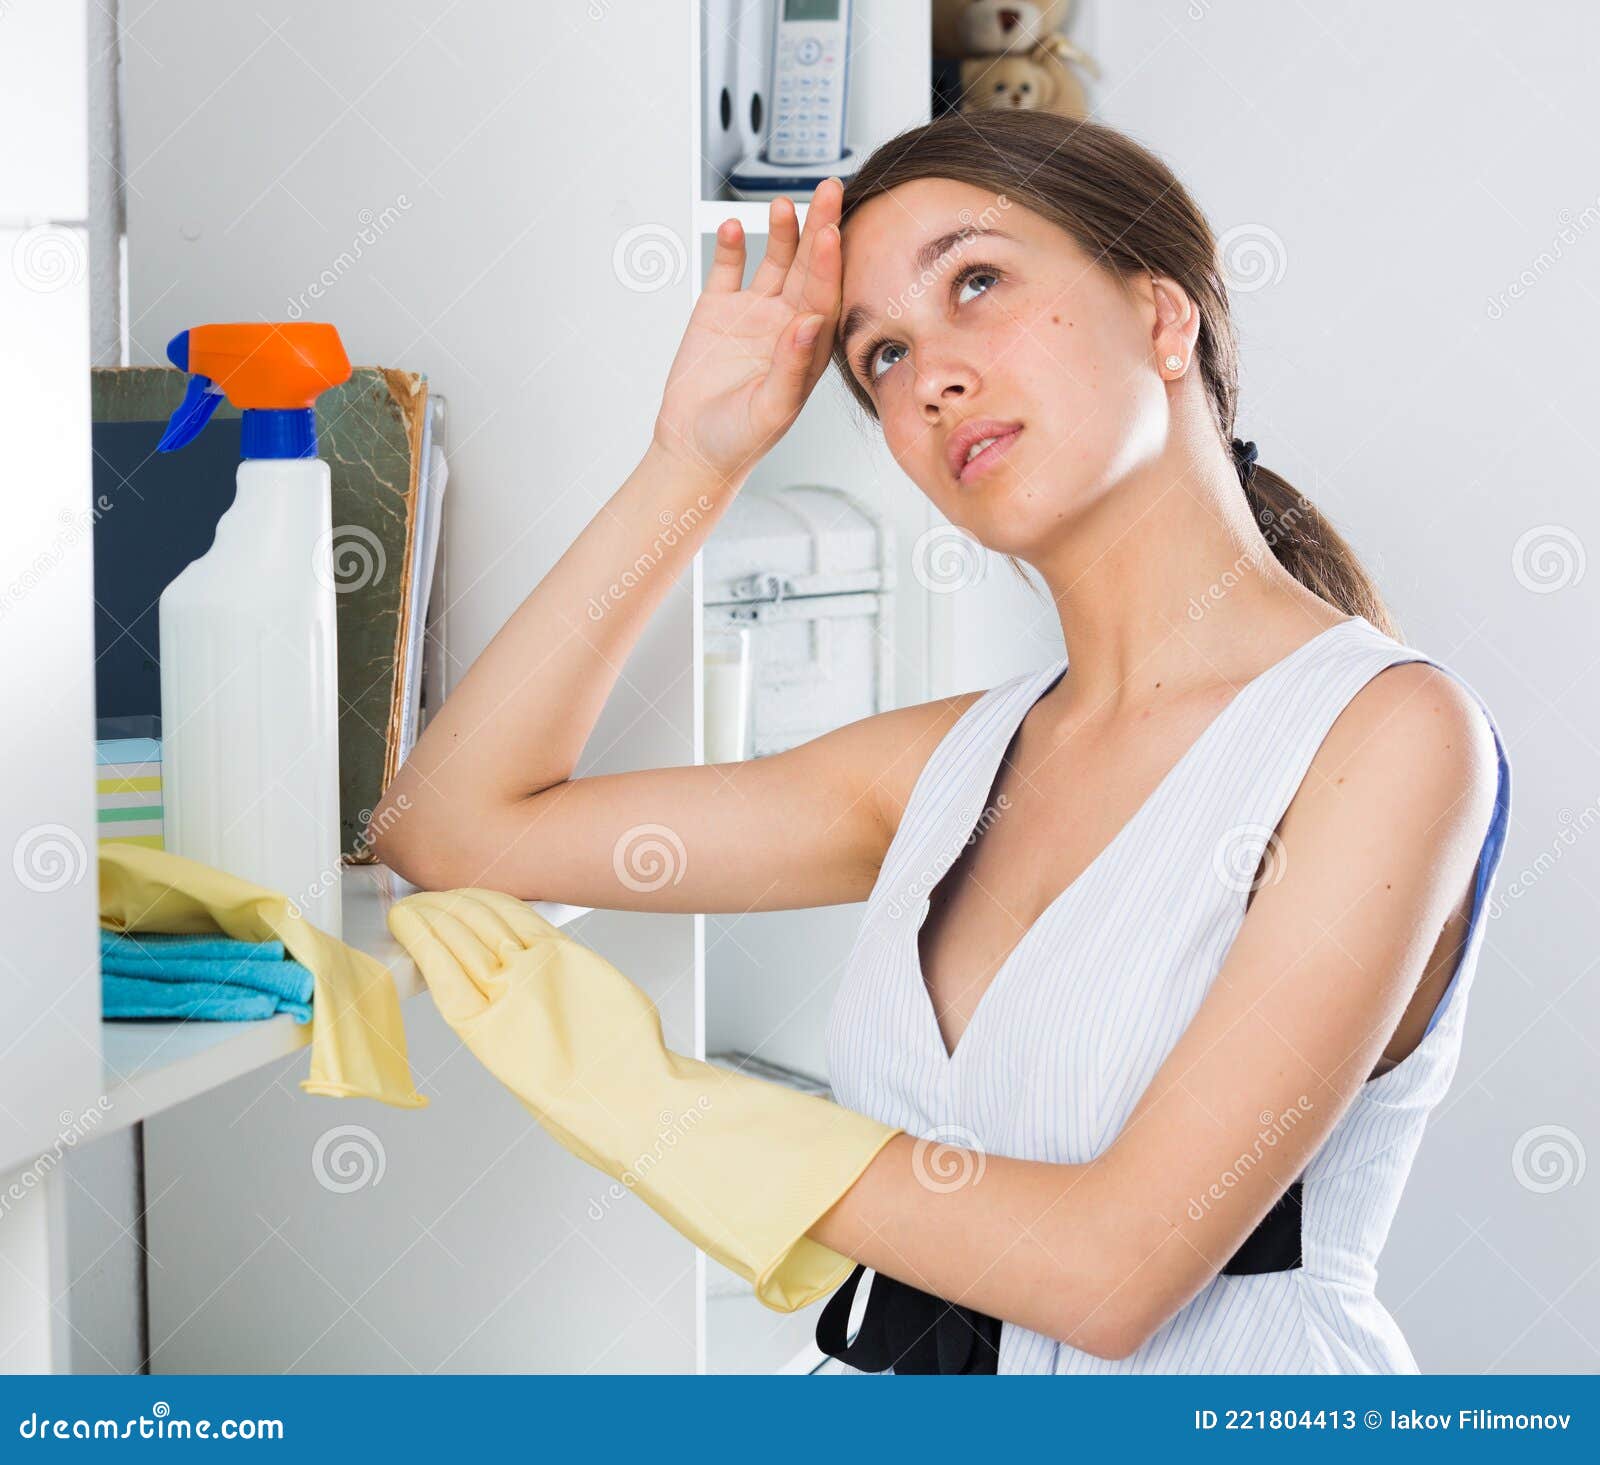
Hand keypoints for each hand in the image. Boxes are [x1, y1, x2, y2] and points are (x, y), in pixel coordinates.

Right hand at [652, 179, 843, 480]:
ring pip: (775, 261)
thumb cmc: (739, 440)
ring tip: (783, 204)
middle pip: (809, 268)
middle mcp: (788, 323)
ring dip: (781, 231)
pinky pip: (728, 269)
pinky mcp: (718, 309)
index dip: (829, 264)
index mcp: (810, 347)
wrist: (693, 448)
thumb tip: (808, 322)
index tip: (831, 233)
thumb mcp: (770, 409)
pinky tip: (733, 226)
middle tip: (829, 190)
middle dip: (818, 228)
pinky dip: (730, 246)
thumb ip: (792, 366)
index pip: (826, 296)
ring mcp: (754, 313)